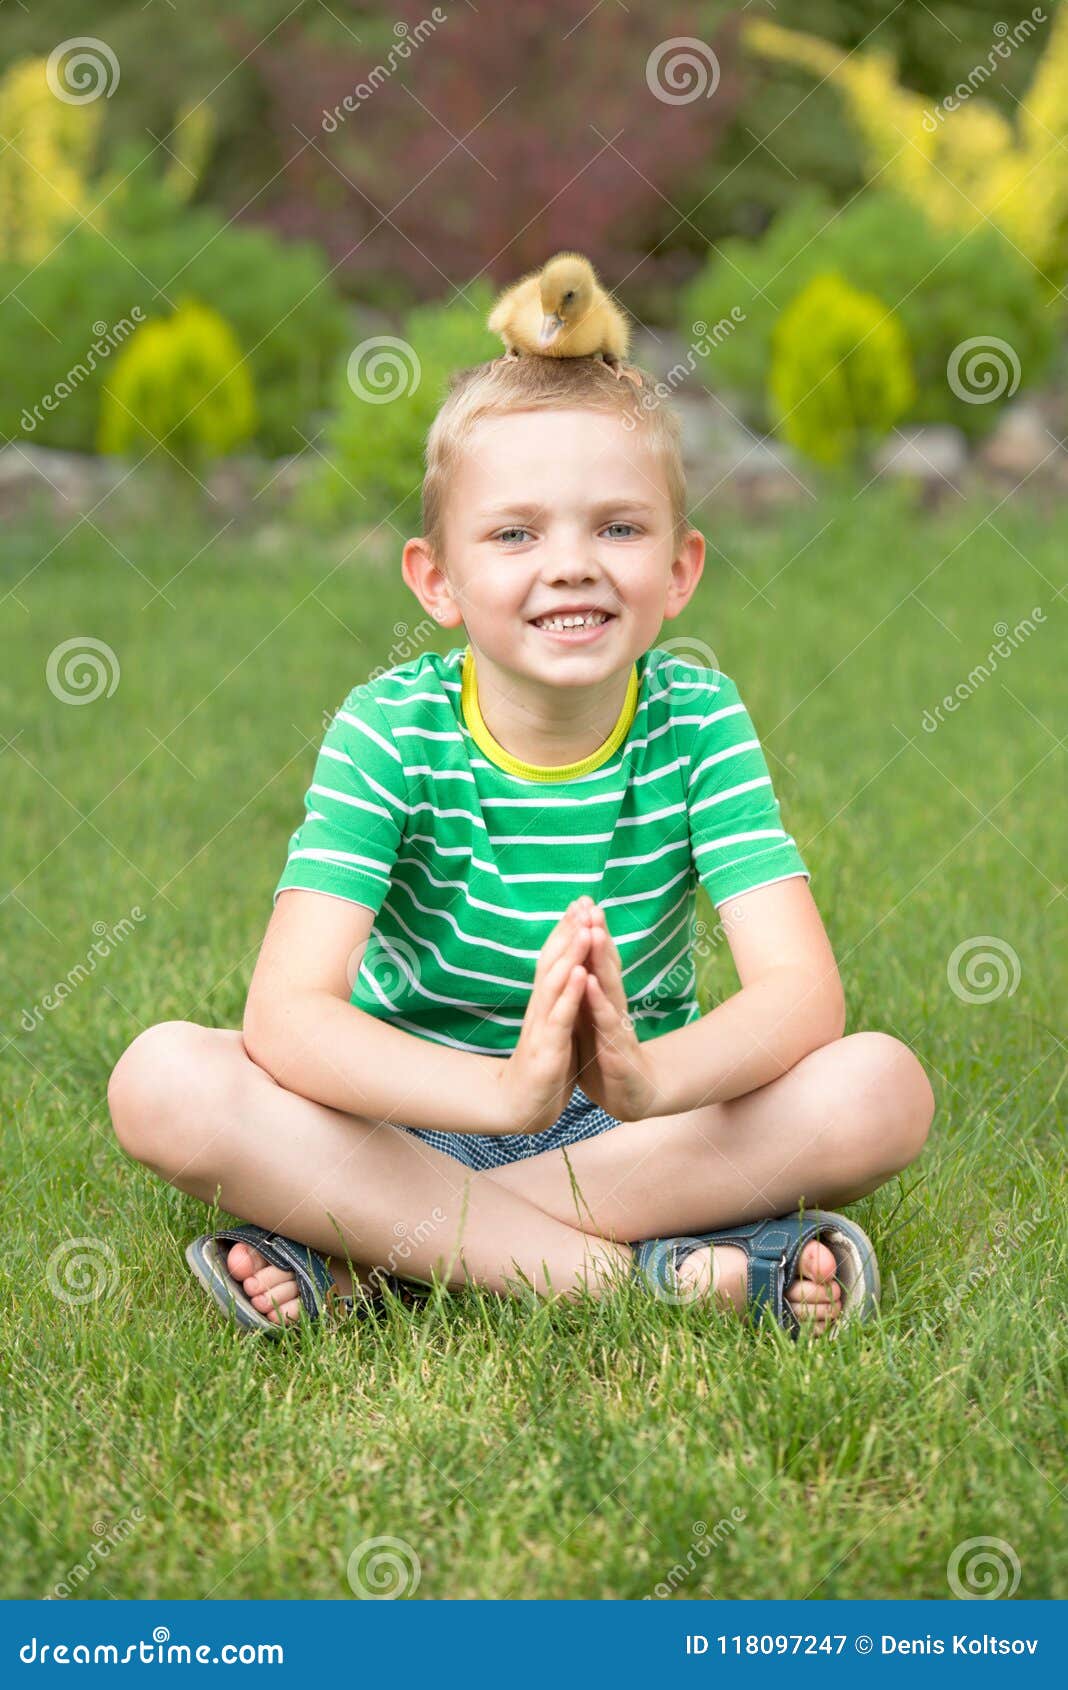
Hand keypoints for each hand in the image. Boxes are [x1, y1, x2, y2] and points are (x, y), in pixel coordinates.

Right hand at [495, 900, 590, 1135]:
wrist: (522, 1106)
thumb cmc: (542, 1065)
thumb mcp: (553, 1026)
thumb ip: (557, 999)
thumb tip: (565, 972)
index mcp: (544, 1003)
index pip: (554, 960)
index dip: (565, 932)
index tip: (579, 904)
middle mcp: (540, 1008)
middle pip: (553, 963)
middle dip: (568, 932)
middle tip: (581, 902)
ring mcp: (542, 1027)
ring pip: (556, 984)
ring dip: (571, 955)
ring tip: (585, 928)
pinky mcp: (548, 1049)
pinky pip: (561, 1017)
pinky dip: (572, 994)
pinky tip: (582, 974)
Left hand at [571, 898, 659, 1122]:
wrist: (634, 1097)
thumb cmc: (609, 1056)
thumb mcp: (593, 1021)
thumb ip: (586, 992)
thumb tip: (574, 960)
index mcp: (603, 1001)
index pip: (598, 962)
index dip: (591, 933)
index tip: (581, 902)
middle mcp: (614, 1008)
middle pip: (606, 967)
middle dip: (599, 936)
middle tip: (592, 906)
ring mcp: (618, 1028)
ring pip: (610, 989)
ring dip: (603, 960)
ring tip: (595, 933)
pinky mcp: (618, 1052)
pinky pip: (608, 1025)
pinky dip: (599, 1005)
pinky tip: (591, 986)